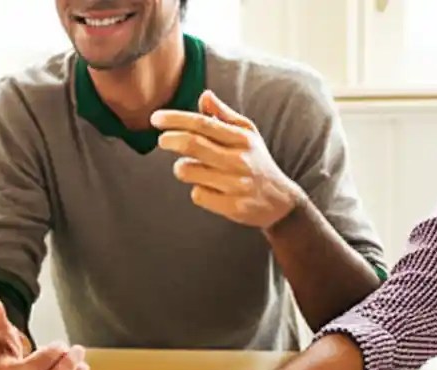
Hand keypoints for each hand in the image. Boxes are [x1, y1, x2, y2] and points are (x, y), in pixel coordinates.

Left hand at [153, 90, 304, 230]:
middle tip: (162, 140)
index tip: (156, 118)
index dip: (175, 119)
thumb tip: (204, 95)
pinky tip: (208, 188)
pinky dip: (197, 190)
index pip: (203, 123)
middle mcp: (240, 160)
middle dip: (169, 140)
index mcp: (242, 139)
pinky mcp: (232, 207)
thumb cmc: (257, 162)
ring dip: (182, 167)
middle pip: (192, 145)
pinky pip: (198, 195)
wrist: (280, 202)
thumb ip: (224, 115)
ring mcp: (236, 185)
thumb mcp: (248, 135)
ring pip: (189, 171)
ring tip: (191, 167)